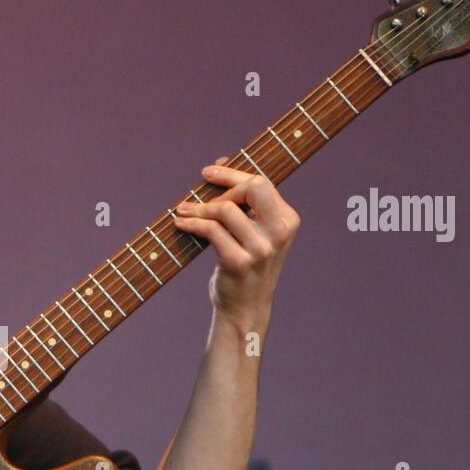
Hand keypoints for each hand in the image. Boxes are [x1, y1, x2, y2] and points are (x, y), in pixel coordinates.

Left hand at [172, 158, 299, 331]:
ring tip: (183, 212)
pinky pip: (211, 230)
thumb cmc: (246, 265)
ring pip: (225, 210)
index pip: (261, 182)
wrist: (245, 309)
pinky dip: (192, 224)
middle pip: (253, 187)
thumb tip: (221, 161)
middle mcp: (280, 233)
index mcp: (288, 219)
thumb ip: (243, 200)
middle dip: (224, 184)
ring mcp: (261, 249)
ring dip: (198, 208)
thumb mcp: (253, 231)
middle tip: (200, 195)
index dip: (233, 174)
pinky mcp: (240, 262)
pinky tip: (181, 224)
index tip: (208, 171)